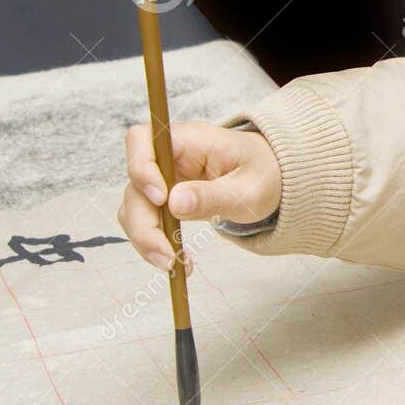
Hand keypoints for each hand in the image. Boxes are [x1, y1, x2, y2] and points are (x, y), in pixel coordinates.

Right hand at [118, 121, 281, 271]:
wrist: (271, 178)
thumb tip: (173, 203)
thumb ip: (213, 196)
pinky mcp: (164, 198)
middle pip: (133, 183)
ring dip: (145, 238)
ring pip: (134, 206)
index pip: (142, 140)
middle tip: (166, 256)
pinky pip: (145, 220)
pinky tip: (175, 260)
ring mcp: (163, 178)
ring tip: (172, 264)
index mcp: (191, 140)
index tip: (161, 200)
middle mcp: (169, 157)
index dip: (141, 168)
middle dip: (142, 222)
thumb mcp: (248, 190)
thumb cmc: (263, 175)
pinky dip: (154, 242)